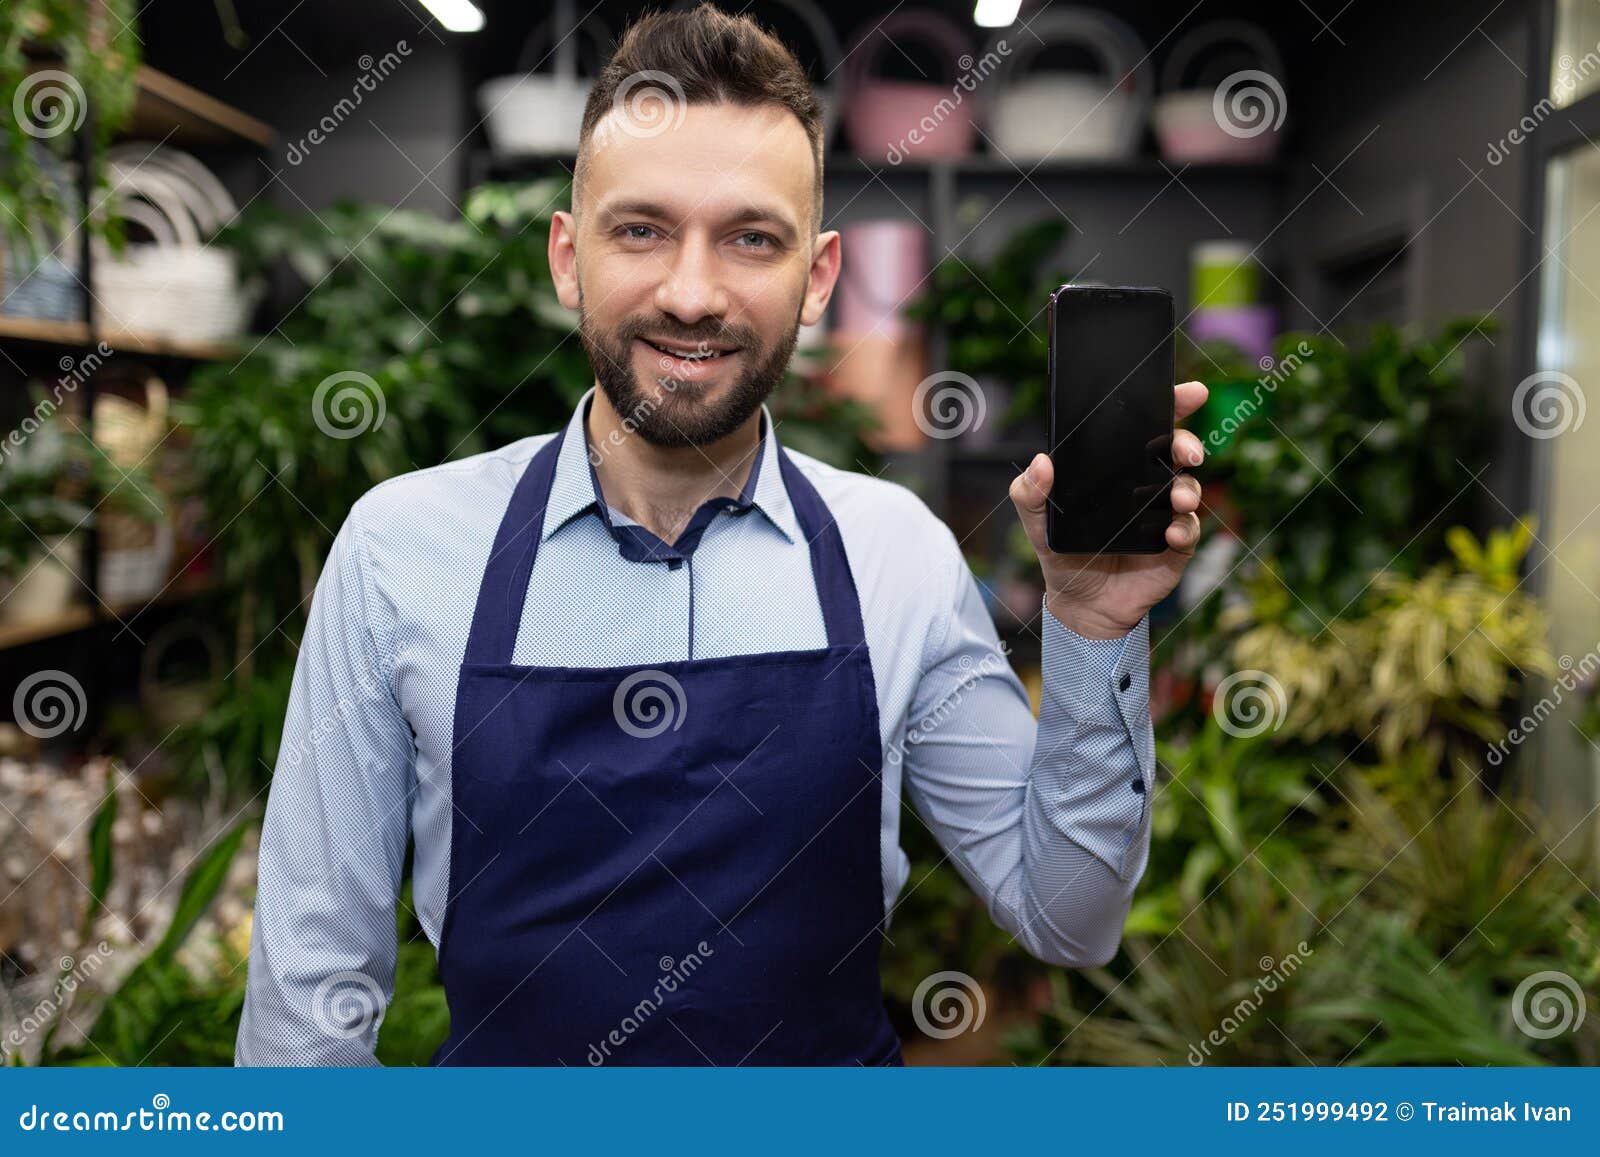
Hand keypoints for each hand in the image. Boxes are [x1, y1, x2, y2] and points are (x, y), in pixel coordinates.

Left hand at [1009, 380, 1208, 638]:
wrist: (1080, 604)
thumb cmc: (1062, 552)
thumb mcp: (1037, 521)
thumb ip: (1030, 492)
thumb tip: (1041, 462)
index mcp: (1117, 468)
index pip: (1147, 429)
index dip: (1171, 406)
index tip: (1190, 393)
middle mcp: (1145, 484)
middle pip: (1177, 452)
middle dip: (1187, 443)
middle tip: (1186, 451)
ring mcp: (1163, 514)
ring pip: (1188, 488)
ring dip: (1188, 488)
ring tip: (1176, 498)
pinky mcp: (1174, 545)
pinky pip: (1189, 530)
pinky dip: (1184, 528)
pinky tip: (1171, 533)